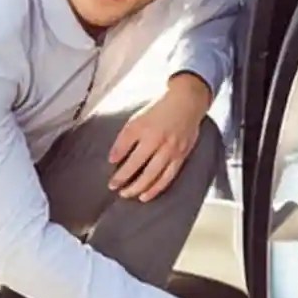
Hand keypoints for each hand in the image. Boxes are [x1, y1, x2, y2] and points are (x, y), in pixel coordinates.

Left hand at [107, 73, 212, 202]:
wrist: (187, 102)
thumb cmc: (159, 110)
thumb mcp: (136, 119)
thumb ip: (124, 139)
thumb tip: (112, 159)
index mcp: (146, 131)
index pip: (129, 154)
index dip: (120, 169)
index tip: (111, 179)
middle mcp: (160, 142)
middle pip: (142, 168)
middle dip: (127, 182)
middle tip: (116, 190)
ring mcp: (172, 150)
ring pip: (155, 176)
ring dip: (141, 188)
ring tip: (129, 195)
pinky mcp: (182, 156)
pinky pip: (168, 177)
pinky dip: (157, 188)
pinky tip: (147, 194)